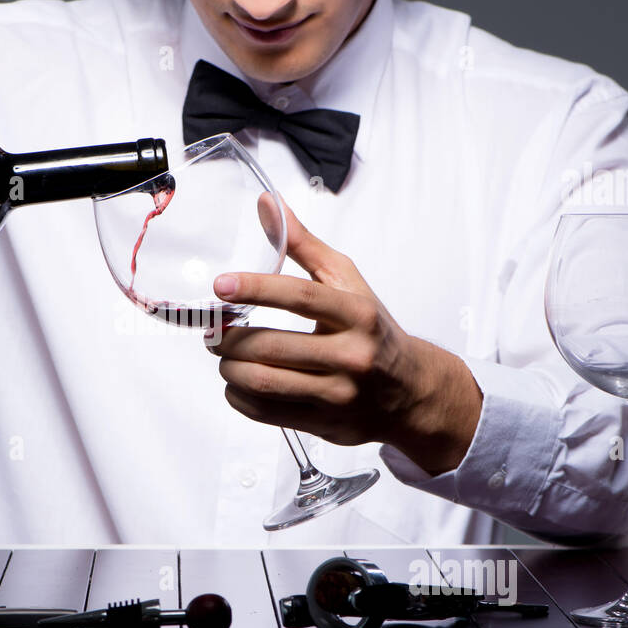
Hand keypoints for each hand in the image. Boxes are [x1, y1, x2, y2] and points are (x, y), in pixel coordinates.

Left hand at [204, 200, 482, 474]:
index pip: (300, 297)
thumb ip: (304, 245)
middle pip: (270, 346)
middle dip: (229, 339)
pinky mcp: (326, 424)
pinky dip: (238, 396)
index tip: (221, 285)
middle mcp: (351, 355)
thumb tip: (267, 204)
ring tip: (226, 356)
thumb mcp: (347, 282)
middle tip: (215, 331)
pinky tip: (238, 382)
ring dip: (229, 368)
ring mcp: (339, 394)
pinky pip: (265, 411)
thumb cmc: (373, 330)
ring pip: (262, 382)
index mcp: (357, 313)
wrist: (412, 391)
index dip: (256, 289)